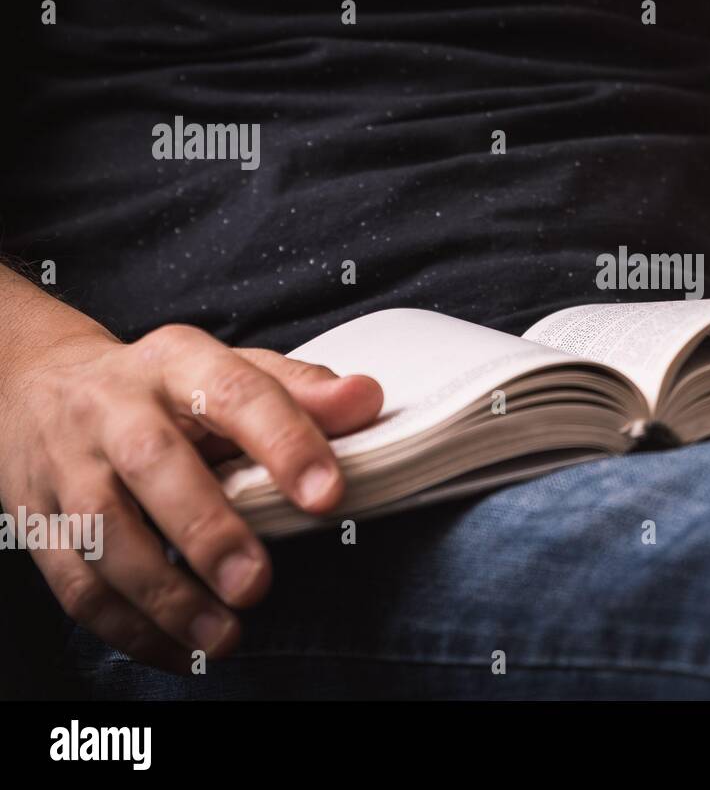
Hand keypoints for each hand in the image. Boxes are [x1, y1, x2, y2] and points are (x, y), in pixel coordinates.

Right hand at [0, 325, 382, 671]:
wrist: (39, 386)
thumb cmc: (165, 390)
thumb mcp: (231, 370)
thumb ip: (301, 389)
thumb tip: (368, 400)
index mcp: (178, 362)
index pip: (235, 391)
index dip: (285, 442)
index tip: (328, 496)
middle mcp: (115, 408)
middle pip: (153, 462)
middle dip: (207, 529)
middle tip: (256, 585)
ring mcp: (69, 465)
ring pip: (103, 532)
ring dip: (164, 595)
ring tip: (223, 635)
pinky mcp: (38, 519)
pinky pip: (74, 582)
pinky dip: (126, 627)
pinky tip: (178, 651)